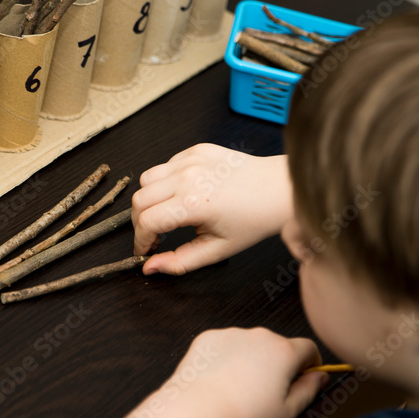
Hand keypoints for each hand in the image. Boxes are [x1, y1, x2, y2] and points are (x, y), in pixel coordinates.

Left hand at [124, 327, 327, 417]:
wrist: (198, 409)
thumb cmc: (244, 415)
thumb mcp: (287, 411)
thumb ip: (309, 390)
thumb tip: (320, 376)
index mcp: (284, 351)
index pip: (308, 348)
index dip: (309, 364)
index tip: (303, 378)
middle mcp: (260, 335)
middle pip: (278, 345)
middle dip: (278, 363)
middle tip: (267, 390)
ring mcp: (232, 333)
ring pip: (250, 344)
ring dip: (251, 358)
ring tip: (239, 388)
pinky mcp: (209, 338)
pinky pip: (225, 344)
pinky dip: (226, 357)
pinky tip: (220, 379)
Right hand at [131, 146, 292, 275]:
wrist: (279, 189)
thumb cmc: (254, 219)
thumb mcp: (218, 249)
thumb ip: (180, 261)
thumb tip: (150, 267)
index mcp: (194, 203)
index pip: (147, 222)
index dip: (140, 240)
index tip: (145, 249)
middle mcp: (188, 177)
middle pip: (139, 199)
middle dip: (140, 221)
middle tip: (154, 235)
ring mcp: (192, 160)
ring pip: (147, 179)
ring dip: (150, 198)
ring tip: (167, 213)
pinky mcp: (197, 150)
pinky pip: (166, 165)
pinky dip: (165, 181)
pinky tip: (183, 194)